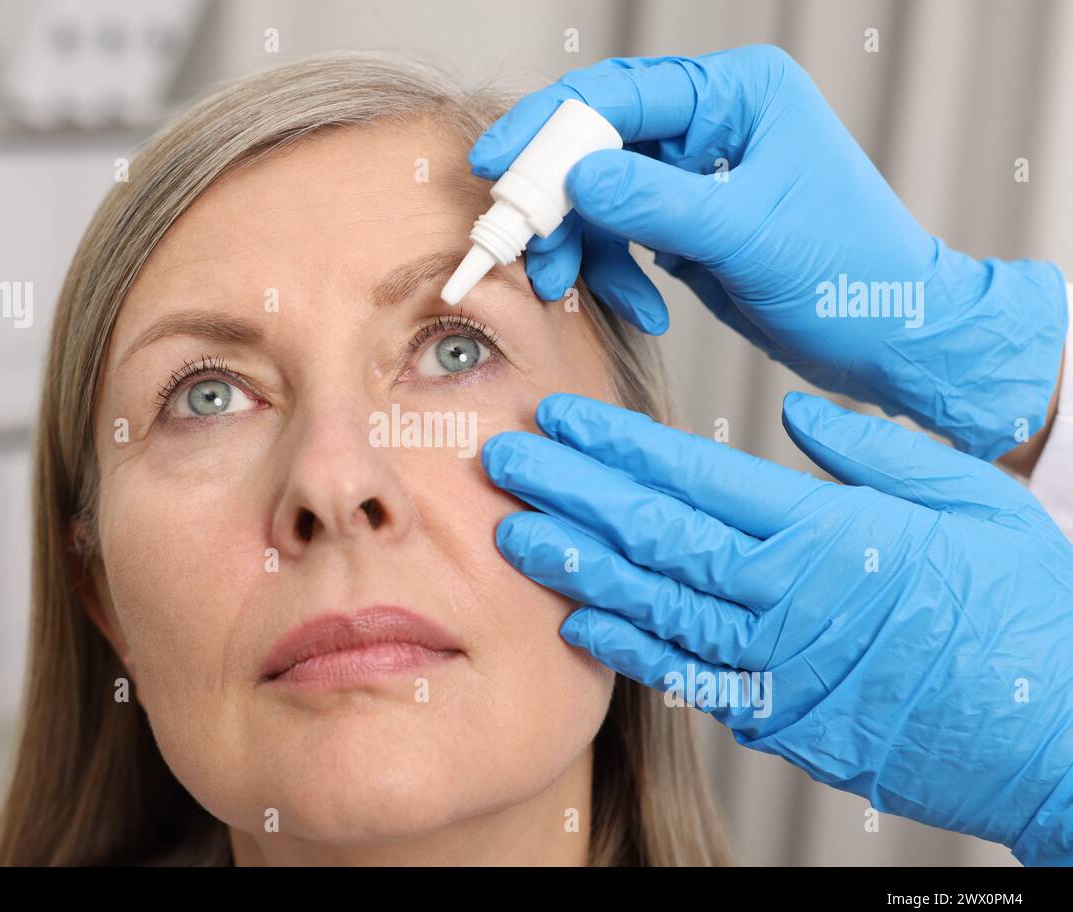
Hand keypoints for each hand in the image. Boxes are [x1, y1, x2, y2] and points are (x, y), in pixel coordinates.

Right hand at [469, 45, 1067, 461]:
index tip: (497, 165)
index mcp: (738, 96)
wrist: (891, 340)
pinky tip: (642, 311)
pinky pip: (622, 237)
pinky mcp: (688, 224)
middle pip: (597, 145)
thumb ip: (658, 204)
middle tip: (529, 250)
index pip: (622, 95)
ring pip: (601, 198)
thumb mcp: (750, 235)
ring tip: (571, 293)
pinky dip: (616, 275)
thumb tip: (579, 181)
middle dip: (559, 203)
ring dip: (582, 249)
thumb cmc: (854, 275)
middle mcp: (712, 125)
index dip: (550, 128)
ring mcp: (696, 176)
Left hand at [482, 391, 1072, 863]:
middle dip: (569, 491)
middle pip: (650, 531)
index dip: (616, 444)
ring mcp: (772, 661)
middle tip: (504, 458)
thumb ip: (876, 453)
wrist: (1054, 736)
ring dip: (574, 564)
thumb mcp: (971, 501)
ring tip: (513, 531)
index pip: (692, 475)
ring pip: (650, 602)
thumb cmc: (1028, 611)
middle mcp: (782, 594)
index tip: (561, 416)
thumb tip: (799, 416)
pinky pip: (683, 676)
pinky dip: (626, 649)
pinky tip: (576, 623)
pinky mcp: (775, 715)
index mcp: (826, 529)